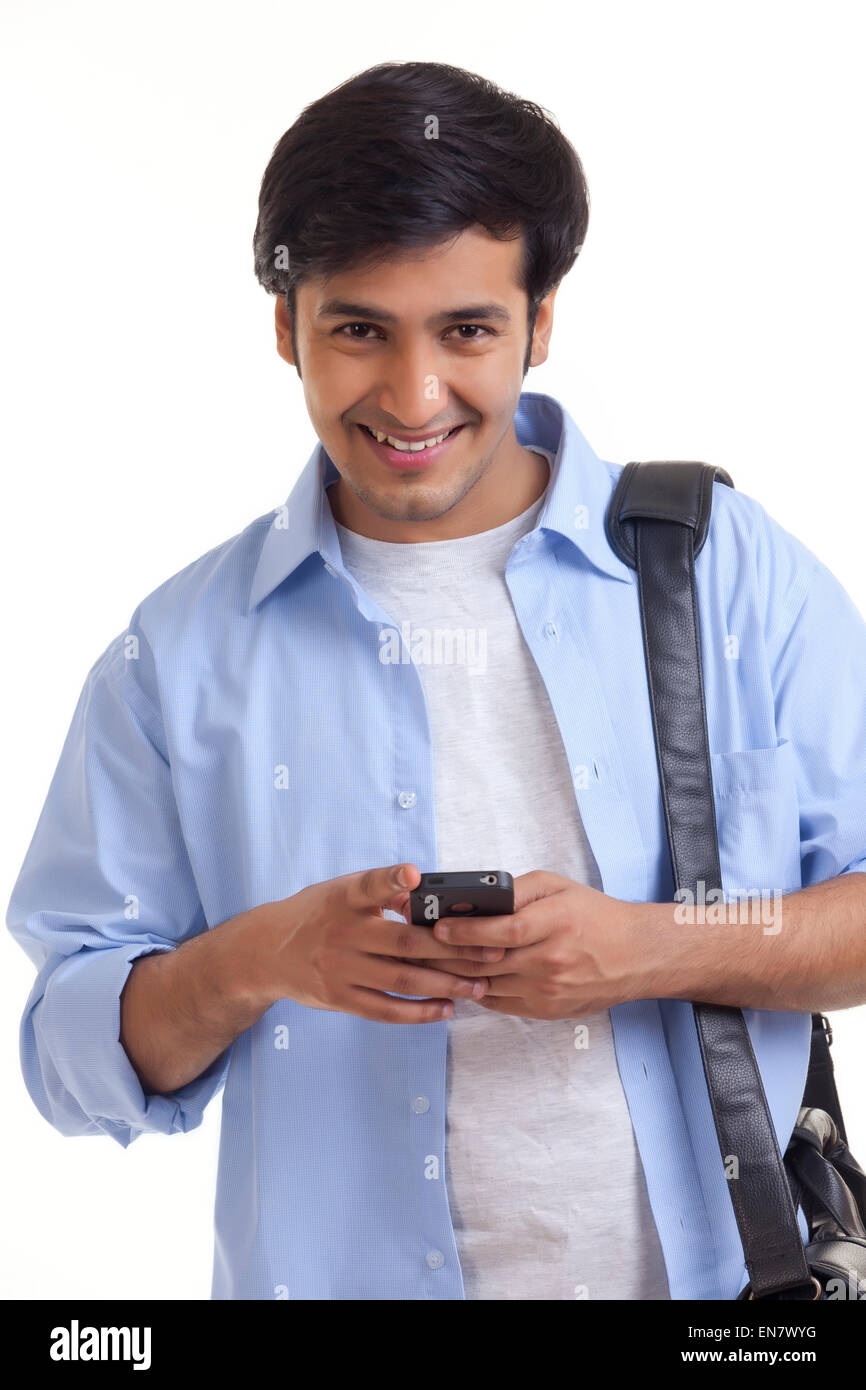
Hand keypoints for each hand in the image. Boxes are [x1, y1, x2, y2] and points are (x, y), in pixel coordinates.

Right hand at [246, 863, 494, 1023]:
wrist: (266, 951)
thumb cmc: (318, 914)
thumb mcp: (341, 892)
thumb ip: (380, 892)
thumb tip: (426, 891)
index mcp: (344, 898)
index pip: (370, 886)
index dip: (391, 880)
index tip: (413, 874)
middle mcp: (342, 933)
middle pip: (405, 942)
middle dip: (454, 949)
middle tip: (492, 952)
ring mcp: (340, 969)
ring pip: (402, 980)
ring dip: (446, 984)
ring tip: (479, 985)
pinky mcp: (339, 998)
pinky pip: (385, 1009)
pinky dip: (419, 1011)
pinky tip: (446, 1008)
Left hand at [412, 871, 642, 1019]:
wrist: (635, 955)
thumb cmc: (594, 916)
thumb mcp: (557, 887)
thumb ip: (517, 890)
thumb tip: (476, 898)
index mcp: (554, 924)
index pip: (501, 931)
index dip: (465, 931)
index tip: (438, 927)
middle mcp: (550, 960)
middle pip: (488, 962)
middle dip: (449, 953)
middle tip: (420, 945)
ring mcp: (548, 990)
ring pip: (488, 985)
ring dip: (458, 974)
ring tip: (432, 961)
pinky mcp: (546, 1010)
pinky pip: (500, 1002)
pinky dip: (478, 990)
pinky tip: (463, 977)